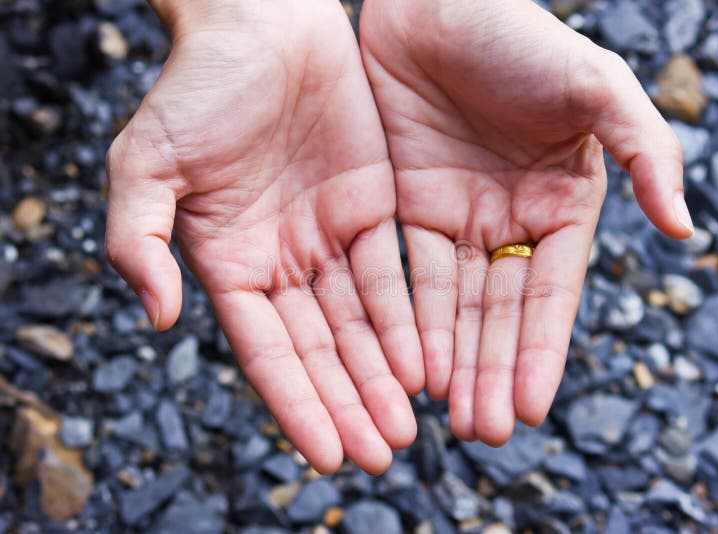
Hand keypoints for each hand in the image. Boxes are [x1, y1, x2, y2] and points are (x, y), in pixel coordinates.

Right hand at [105, 0, 423, 473]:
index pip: (268, 351)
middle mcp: (281, 260)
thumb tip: (157, 318)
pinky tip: (429, 359)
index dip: (297, 404)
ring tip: (411, 424)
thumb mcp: (145, 162)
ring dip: (385, 373)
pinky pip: (394, 273)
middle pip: (321, 348)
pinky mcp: (371, 207)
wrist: (260, 21)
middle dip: (350, 401)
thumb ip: (135, 241)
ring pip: (361, 321)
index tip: (329, 454)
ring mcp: (328, 237)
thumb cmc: (197, 86)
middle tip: (383, 452)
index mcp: (228, 263)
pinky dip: (410, 317)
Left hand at [361, 0, 692, 444]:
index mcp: (562, 204)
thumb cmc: (521, 36)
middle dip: (493, 371)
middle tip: (485, 433)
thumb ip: (646, 153)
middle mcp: (510, 221)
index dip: (541, 350)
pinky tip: (405, 364)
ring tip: (448, 417)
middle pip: (500, 312)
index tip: (532, 406)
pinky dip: (407, 318)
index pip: (552, 293)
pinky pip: (405, 272)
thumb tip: (686, 232)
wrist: (438, 0)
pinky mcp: (405, 205)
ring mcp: (456, 218)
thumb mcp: (597, 87)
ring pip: (452, 304)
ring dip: (451, 360)